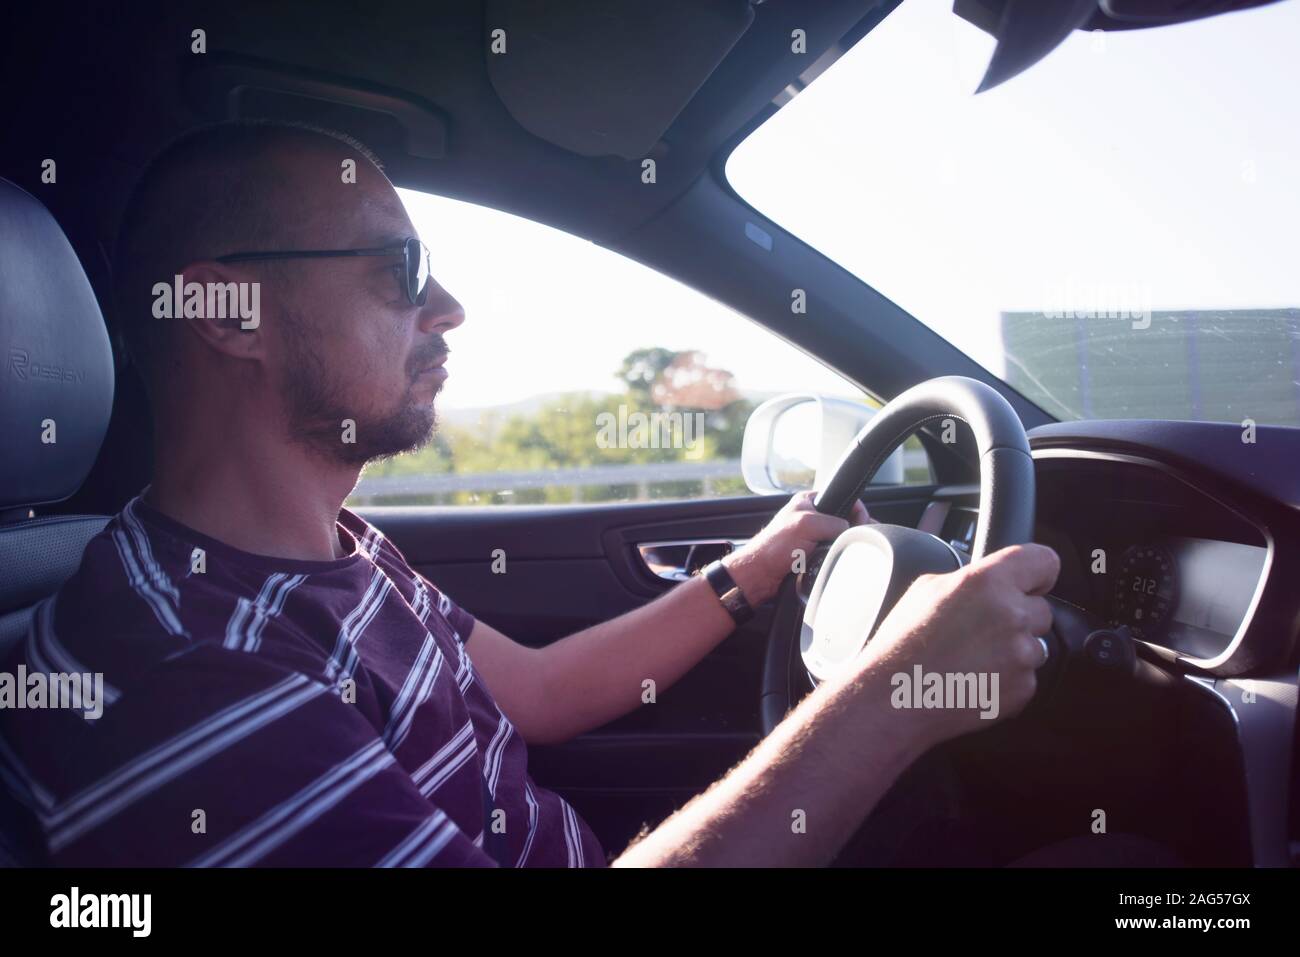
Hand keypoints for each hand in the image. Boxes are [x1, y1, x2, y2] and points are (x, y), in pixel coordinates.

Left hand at [723, 490, 872, 604]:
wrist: (761, 575)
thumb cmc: (773, 547)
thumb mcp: (807, 525)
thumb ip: (833, 523)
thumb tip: (850, 531)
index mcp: (809, 501)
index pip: (844, 498)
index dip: (857, 511)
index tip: (863, 524)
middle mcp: (812, 516)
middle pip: (846, 519)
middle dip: (854, 529)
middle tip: (862, 539)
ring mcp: (813, 535)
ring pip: (841, 538)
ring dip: (845, 545)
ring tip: (850, 550)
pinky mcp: (814, 553)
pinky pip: (834, 552)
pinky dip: (838, 556)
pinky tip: (839, 559)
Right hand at [852, 543, 1059, 748]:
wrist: (892, 699)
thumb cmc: (901, 645)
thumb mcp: (926, 589)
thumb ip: (969, 579)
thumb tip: (986, 581)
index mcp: (988, 582)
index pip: (1044, 562)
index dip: (1038, 572)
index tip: (1032, 582)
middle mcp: (1011, 615)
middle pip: (1042, 609)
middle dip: (1019, 617)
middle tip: (982, 629)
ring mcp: (1020, 655)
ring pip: (1035, 645)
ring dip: (1013, 650)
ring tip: (972, 658)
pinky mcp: (1022, 689)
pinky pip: (1026, 677)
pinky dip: (1007, 679)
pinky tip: (974, 678)